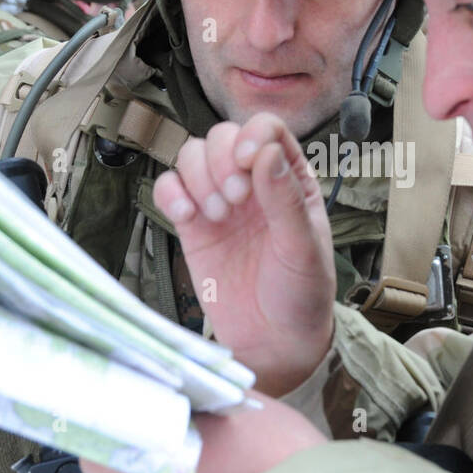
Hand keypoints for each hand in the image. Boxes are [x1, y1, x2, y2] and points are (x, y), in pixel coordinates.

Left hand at [83, 395, 325, 472]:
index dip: (115, 420)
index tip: (126, 416)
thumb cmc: (283, 464)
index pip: (102, 429)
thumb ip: (196, 395)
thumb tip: (176, 382)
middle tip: (159, 450)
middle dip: (125, 458)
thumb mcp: (240, 406)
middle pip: (101, 472)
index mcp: (150, 452)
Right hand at [154, 113, 335, 394]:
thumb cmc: (301, 295)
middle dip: (222, 160)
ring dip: (198, 176)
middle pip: (223, 136)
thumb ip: (284, 200)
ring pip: (192, 155)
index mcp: (290, 179)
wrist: (274, 343)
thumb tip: (267, 152)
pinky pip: (169, 188)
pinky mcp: (192, 226)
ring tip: (215, 215)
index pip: (268, 129)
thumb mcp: (303, 248)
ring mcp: (219, 202)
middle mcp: (253, 183)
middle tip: (233, 200)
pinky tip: (186, 215)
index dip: (253, 134)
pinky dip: (170, 192)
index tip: (248, 161)